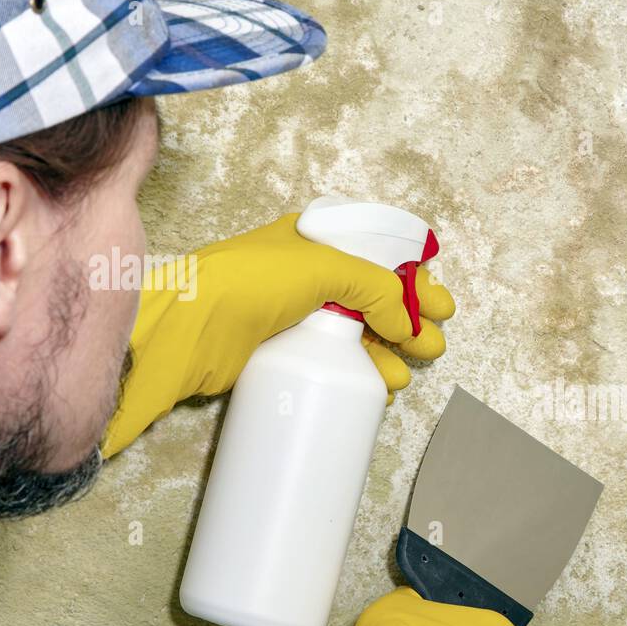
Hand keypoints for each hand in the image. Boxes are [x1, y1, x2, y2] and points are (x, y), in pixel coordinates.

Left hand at [102, 214, 454, 455]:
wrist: (186, 330)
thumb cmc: (249, 284)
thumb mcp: (322, 268)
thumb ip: (374, 288)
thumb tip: (407, 323)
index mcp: (316, 241)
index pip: (378, 257)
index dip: (413, 280)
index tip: (440, 307)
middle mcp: (308, 275)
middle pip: (374, 298)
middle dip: (410, 320)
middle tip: (434, 345)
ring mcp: (295, 315)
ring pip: (358, 332)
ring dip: (391, 350)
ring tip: (412, 368)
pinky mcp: (283, 352)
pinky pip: (334, 360)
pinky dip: (363, 370)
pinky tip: (381, 384)